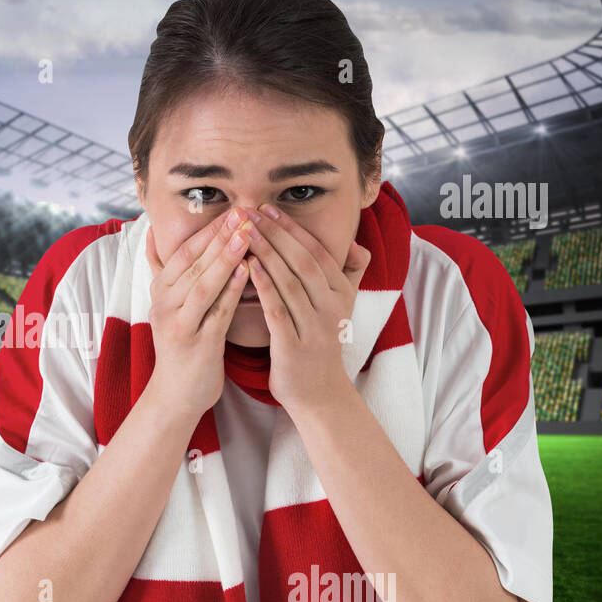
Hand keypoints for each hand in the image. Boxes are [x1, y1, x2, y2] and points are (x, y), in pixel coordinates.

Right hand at [143, 207, 253, 421]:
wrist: (175, 395)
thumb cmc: (180, 345)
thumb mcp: (167, 305)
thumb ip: (161, 270)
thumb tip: (152, 234)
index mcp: (159, 292)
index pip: (183, 253)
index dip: (206, 230)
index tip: (231, 210)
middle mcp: (164, 306)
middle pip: (192, 265)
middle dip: (218, 237)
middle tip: (242, 213)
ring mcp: (178, 325)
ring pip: (203, 285)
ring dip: (225, 257)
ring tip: (247, 234)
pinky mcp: (196, 345)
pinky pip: (216, 313)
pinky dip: (231, 290)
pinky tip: (248, 272)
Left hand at [242, 204, 371, 414]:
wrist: (320, 393)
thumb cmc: (321, 345)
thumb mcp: (342, 308)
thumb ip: (350, 275)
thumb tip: (358, 245)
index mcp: (340, 294)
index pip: (317, 252)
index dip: (293, 229)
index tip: (269, 208)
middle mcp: (331, 307)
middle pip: (303, 261)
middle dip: (276, 234)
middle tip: (250, 211)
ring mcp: (314, 327)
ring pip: (290, 282)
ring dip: (267, 253)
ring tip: (243, 232)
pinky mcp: (294, 346)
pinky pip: (278, 310)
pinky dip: (264, 286)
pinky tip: (248, 267)